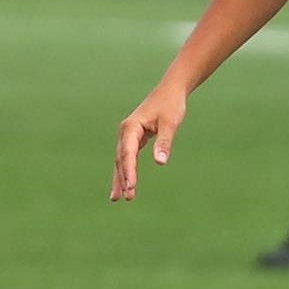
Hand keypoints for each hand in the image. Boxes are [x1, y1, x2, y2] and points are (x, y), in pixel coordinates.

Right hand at [112, 84, 187, 201]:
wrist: (170, 90)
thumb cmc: (171, 105)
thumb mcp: (170, 123)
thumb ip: (164, 142)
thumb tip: (160, 162)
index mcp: (131, 127)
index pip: (128, 153)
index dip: (129, 171)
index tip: (131, 186)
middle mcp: (126, 131)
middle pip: (121, 159)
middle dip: (123, 179)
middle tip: (127, 197)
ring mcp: (128, 135)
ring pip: (121, 160)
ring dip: (120, 178)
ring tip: (117, 198)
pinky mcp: (134, 138)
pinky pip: (127, 157)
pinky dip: (126, 170)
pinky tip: (126, 183)